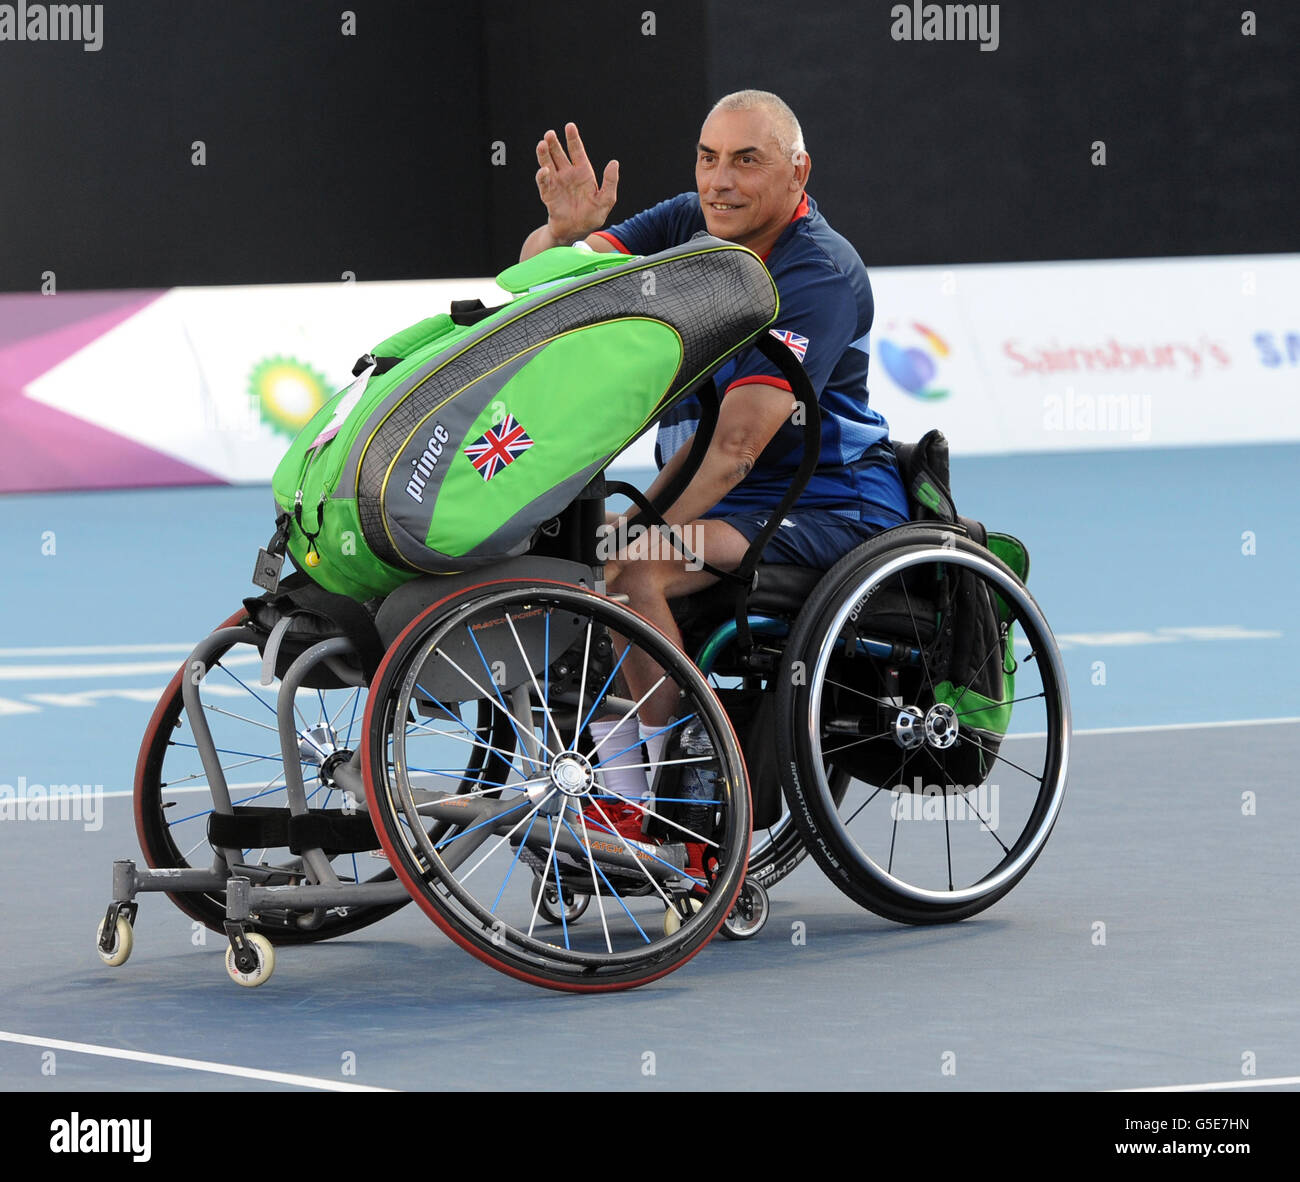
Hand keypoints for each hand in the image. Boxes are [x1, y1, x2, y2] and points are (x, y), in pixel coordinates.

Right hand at [535, 123, 618, 244]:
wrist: (576, 232)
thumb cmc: (592, 216)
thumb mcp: (606, 200)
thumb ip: (610, 182)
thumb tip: (614, 163)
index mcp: (582, 172)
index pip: (576, 151)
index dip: (573, 138)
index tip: (569, 126)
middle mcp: (568, 174)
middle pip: (559, 154)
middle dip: (554, 143)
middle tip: (550, 134)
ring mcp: (557, 183)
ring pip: (548, 163)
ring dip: (544, 154)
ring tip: (542, 144)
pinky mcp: (548, 194)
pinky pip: (544, 182)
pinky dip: (543, 176)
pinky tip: (544, 170)